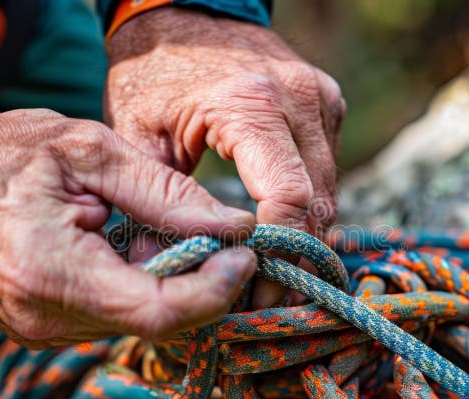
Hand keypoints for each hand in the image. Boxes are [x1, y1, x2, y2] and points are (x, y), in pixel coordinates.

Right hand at [0, 110, 256, 347]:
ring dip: (169, 278)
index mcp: (51, 273)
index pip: (160, 311)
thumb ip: (164, 191)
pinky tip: (130, 242)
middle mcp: (46, 318)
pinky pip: (114, 314)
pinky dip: (140, 282)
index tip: (245, 251)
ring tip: (159, 225)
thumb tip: (234, 225)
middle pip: (157, 321)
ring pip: (139, 319)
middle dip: (200, 280)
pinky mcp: (45, 326)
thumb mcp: (87, 149)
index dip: (216, 287)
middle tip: (215, 233)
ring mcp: (43, 329)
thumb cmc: (1, 154)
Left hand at [105, 8, 344, 305]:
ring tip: (274, 275)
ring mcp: (321, 98)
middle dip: (296, 257)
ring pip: (329, 190)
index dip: (279, 253)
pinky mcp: (327, 103)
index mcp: (249, 105)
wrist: (185, 14)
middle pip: (318, 203)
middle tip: (268, 299)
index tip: (256, 290)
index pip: (289, 198)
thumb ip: (157, 201)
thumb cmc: (154, 73)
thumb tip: (168, 270)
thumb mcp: (139, 135)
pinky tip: (282, 232)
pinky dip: (308, 205)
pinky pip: (326, 169)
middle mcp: (299, 100)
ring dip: (305, 236)